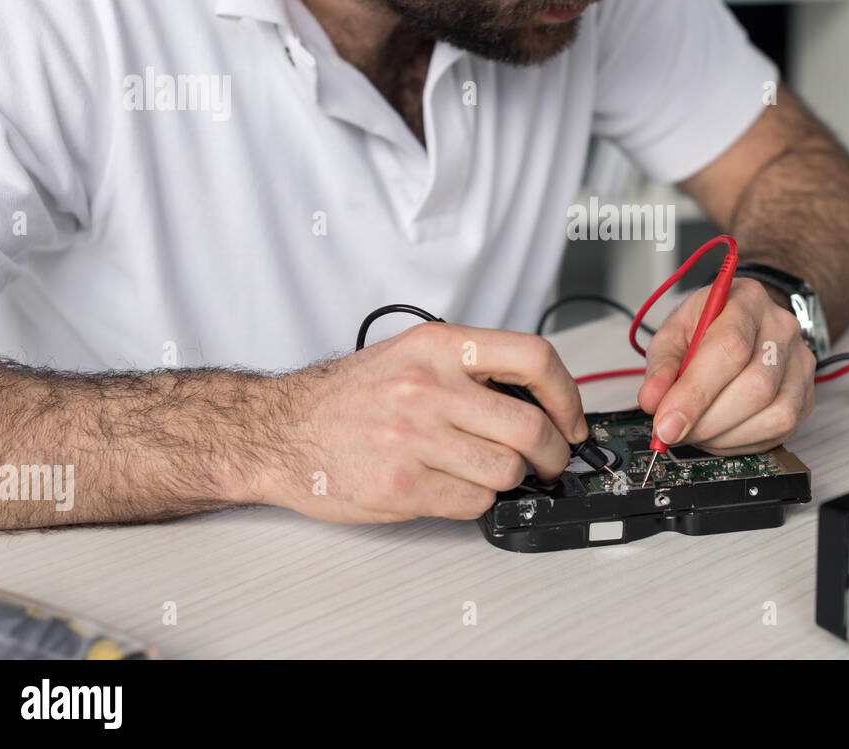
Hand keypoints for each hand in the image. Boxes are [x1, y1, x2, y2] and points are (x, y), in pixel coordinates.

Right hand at [251, 323, 587, 522]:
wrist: (277, 431)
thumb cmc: (344, 398)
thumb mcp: (410, 355)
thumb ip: (469, 368)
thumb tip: (539, 400)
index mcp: (437, 346)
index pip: (533, 358)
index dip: (566, 395)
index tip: (572, 419)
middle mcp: (428, 387)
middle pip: (530, 426)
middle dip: (555, 453)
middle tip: (552, 461)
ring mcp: (414, 438)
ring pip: (507, 470)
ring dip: (511, 480)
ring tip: (491, 473)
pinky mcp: (402, 486)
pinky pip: (473, 501)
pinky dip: (477, 501)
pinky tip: (456, 488)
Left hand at [637, 278, 815, 454]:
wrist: (747, 322)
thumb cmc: (709, 325)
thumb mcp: (675, 332)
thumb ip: (661, 365)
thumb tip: (652, 400)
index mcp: (747, 301)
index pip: (729, 348)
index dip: (695, 393)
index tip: (666, 423)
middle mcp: (782, 329)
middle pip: (755, 387)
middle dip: (706, 421)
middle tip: (673, 431)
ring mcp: (801, 363)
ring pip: (773, 414)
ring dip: (724, 435)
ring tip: (696, 429)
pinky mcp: (807, 395)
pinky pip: (781, 431)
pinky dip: (742, 441)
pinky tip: (720, 432)